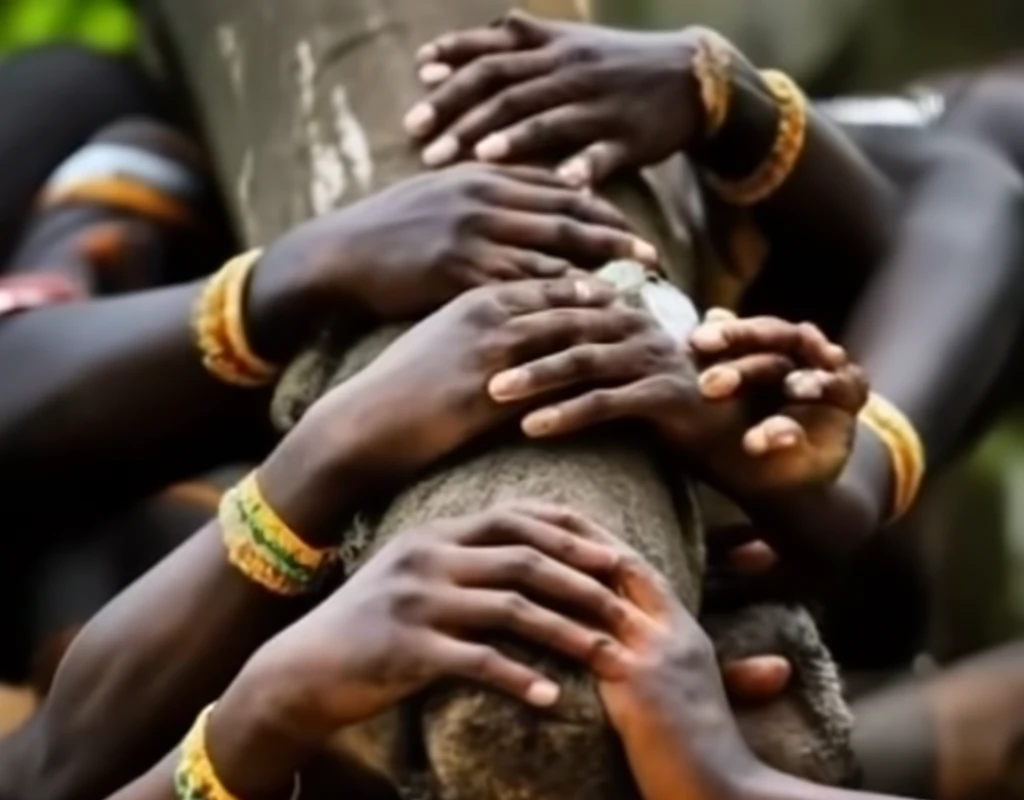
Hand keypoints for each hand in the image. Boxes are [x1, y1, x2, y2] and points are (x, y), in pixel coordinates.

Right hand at [208, 506, 632, 799]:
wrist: (301, 670)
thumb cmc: (367, 627)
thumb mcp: (409, 577)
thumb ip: (459, 560)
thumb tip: (524, 557)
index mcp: (433, 536)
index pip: (515, 518)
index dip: (571, 534)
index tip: (616, 555)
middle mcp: (426, 559)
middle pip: (524, 560)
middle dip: (585, 582)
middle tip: (630, 605)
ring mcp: (415, 602)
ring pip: (512, 609)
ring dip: (568, 633)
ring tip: (611, 656)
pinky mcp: (406, 650)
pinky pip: (478, 663)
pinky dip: (520, 679)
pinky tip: (552, 699)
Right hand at [249, 163, 654, 351]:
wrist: (337, 258)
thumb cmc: (387, 237)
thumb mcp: (437, 200)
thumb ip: (482, 198)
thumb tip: (515, 205)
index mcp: (481, 175)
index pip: (557, 189)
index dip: (600, 208)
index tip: (629, 226)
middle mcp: (484, 200)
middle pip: (566, 217)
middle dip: (613, 236)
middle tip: (653, 256)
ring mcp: (473, 237)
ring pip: (553, 253)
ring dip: (598, 271)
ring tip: (634, 293)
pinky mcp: (460, 277)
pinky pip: (524, 291)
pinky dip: (561, 301)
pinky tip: (588, 318)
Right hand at [255, 276, 663, 545]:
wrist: (357, 427)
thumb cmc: (394, 393)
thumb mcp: (438, 342)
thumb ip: (481, 328)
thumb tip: (520, 341)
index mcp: (474, 287)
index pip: (548, 258)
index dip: (596, 252)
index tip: (636, 253)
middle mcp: (486, 304)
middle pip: (572, 278)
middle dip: (623, 274)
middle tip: (671, 275)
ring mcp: (491, 342)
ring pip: (575, 319)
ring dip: (624, 319)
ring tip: (666, 323)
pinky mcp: (493, 383)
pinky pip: (560, 369)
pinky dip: (601, 366)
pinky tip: (635, 372)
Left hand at [405, 12, 713, 185]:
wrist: (690, 75)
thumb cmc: (614, 64)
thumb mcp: (565, 42)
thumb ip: (507, 48)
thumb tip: (442, 52)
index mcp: (551, 48)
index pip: (491, 53)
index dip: (453, 64)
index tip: (418, 82)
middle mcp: (569, 71)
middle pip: (506, 89)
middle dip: (461, 114)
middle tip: (420, 140)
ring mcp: (599, 105)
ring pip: (549, 119)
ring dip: (511, 139)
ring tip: (476, 158)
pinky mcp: (629, 137)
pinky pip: (603, 154)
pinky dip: (584, 166)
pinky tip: (563, 182)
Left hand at [488, 306, 866, 497]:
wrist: (745, 434)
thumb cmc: (672, 406)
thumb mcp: (622, 376)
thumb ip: (585, 359)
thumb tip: (528, 354)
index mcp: (619, 315)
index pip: (555, 310)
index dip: (510, 319)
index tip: (461, 333)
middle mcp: (636, 328)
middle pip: (561, 329)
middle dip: (511, 344)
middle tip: (461, 360)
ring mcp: (654, 358)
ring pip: (581, 362)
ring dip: (533, 377)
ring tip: (489, 394)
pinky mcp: (669, 395)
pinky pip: (609, 402)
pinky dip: (568, 414)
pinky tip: (530, 429)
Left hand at [515, 505, 760, 799]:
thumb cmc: (702, 757)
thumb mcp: (691, 695)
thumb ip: (663, 666)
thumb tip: (623, 655)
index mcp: (684, 632)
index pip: (639, 568)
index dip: (600, 542)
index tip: (563, 522)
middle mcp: (671, 633)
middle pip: (620, 566)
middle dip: (576, 540)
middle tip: (532, 519)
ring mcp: (656, 656)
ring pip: (601, 595)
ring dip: (556, 574)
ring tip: (514, 557)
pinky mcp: (638, 687)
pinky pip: (588, 642)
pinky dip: (552, 625)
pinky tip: (514, 616)